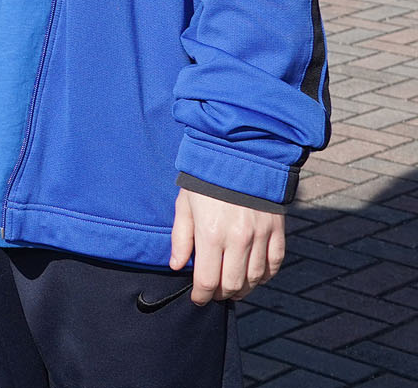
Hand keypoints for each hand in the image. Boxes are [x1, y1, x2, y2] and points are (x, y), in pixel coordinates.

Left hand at [169, 189, 285, 303]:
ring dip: (243, 289)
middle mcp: (238, 239)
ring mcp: (260, 236)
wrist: (239, 155)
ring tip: (232, 289)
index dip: (201, 295)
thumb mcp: (184, 204)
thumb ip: (181, 237)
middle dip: (221, 294)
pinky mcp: (277, 231)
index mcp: (210, 234)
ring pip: (255, 278)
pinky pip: (274, 264)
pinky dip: (265, 276)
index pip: (207, 279)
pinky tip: (254, 276)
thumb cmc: (205, 179)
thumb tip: (176, 266)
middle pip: (232, 284)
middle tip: (213, 294)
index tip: (197, 299)